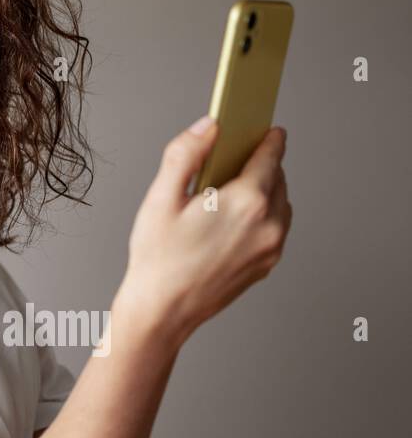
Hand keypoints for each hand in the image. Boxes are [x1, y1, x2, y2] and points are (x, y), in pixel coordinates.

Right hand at [117, 118, 292, 345]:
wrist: (162, 310)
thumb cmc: (157, 257)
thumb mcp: (161, 197)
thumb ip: (185, 153)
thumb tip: (208, 126)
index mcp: (248, 201)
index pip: (271, 155)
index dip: (268, 137)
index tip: (266, 128)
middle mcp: (269, 224)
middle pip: (277, 178)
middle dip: (259, 164)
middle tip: (231, 161)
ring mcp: (271, 247)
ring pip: (279, 204)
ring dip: (263, 191)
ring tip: (227, 192)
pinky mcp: (267, 264)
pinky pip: (274, 228)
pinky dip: (260, 215)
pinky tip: (228, 220)